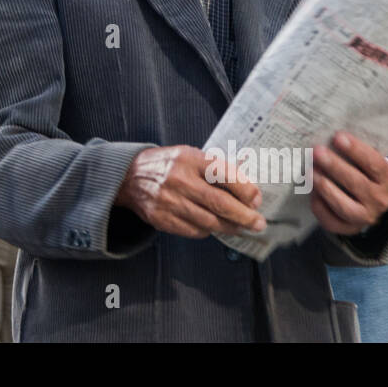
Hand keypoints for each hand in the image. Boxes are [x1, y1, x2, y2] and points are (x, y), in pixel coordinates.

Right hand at [115, 145, 264, 237]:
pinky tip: (215, 227)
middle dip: (244, 216)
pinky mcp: (162, 219)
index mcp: (190, 159)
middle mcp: (179, 180)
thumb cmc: (167, 165)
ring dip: (230, 227)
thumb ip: (215, 168)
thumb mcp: (190, 155)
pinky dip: (208, 231)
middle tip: (258, 222)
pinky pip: (194, 231)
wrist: (129, 176)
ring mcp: (169, 201)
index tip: (257, 199)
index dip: (245, 189)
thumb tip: (247, 190)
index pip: (224, 174)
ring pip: (209, 221)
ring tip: (241, 227)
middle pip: (220, 203)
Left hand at [309, 131, 387, 235]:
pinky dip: (320, 206)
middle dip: (335, 166)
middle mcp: (380, 200)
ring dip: (325, 187)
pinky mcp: (349, 228)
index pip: (375, 163)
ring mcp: (366, 217)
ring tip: (310, 171)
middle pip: (357, 183)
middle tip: (317, 152)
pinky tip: (311, 191)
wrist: (370, 202)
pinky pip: (332, 220)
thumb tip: (332, 132)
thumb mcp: (368, 161)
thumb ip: (356, 150)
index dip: (356, 150)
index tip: (338, 137)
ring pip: (344, 205)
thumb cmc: (364, 172)